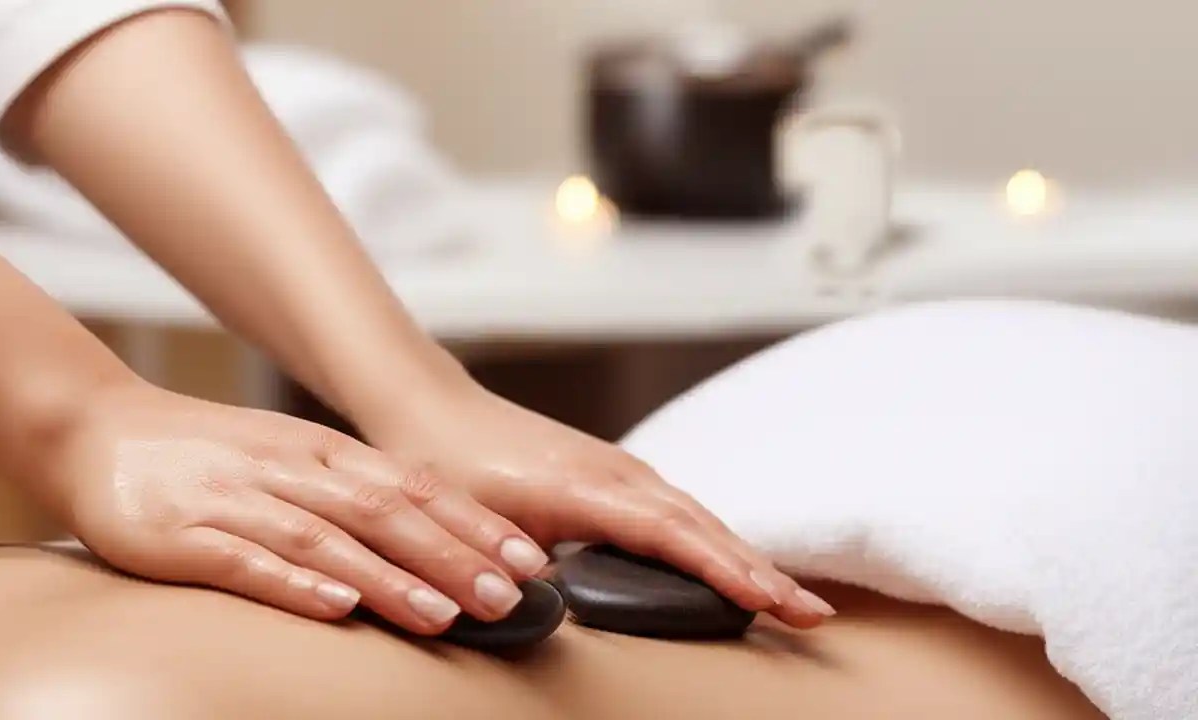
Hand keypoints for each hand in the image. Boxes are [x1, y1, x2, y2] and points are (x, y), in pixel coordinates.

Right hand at [32, 379, 549, 634]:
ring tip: (440, 613)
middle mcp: (292, 470)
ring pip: (328, 538)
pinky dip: (295, 581)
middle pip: (386, 512)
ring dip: (389, 577)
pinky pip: (247, 560)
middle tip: (507, 597)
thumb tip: (432, 534)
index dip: (474, 523)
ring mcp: (239, 499)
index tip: (527, 559)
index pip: (416, 486)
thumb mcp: (292, 457)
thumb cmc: (209, 454)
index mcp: (323, 451)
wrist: (98, 429)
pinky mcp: (185, 534)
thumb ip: (353, 490)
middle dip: (452, 556)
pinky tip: (334, 606)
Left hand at [363, 383, 835, 627]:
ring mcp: (617, 467)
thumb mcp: (472, 523)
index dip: (720, 568)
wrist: (429, 406)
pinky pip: (677, 509)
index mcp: (582, 486)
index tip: (767, 598)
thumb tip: (553, 607)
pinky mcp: (612, 471)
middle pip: (701, 525)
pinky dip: (713, 539)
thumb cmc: (444, 465)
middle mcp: (612, 471)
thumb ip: (517, 565)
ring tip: (790, 598)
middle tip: (811, 614)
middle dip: (759, 571)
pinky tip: (732, 562)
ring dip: (745, 557)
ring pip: (696, 516)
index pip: (668, 534)